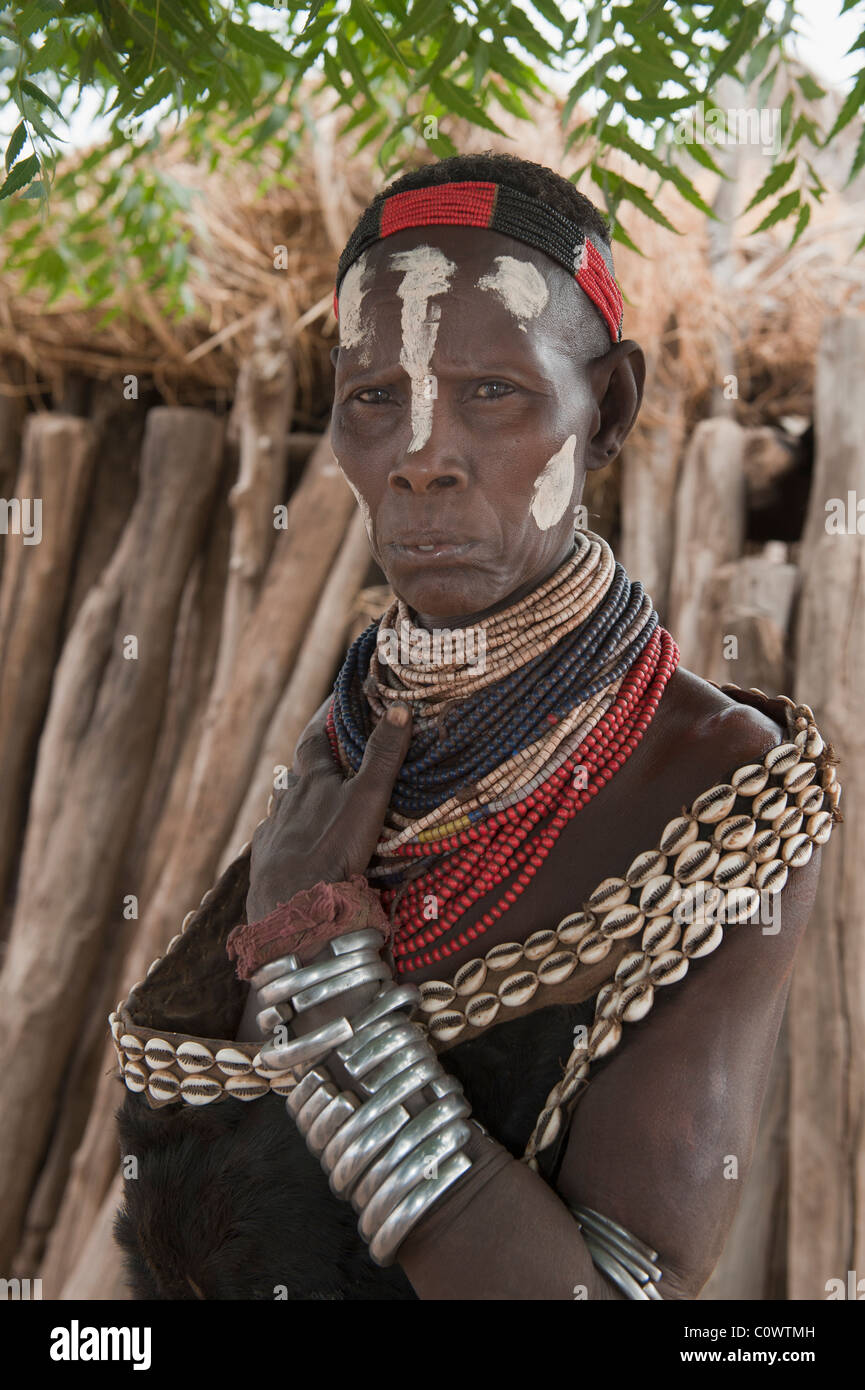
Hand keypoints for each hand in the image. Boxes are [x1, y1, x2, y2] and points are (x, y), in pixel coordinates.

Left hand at [246, 698, 412, 922]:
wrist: (291, 901)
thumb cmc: (331, 846)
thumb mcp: (367, 798)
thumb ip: (383, 756)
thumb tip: (400, 709)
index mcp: (313, 780)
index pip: (314, 739)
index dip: (323, 719)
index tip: (333, 705)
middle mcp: (288, 799)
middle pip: (296, 772)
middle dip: (309, 764)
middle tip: (324, 758)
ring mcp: (273, 829)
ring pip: (282, 804)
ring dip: (294, 798)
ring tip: (307, 798)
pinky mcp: (265, 857)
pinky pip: (273, 837)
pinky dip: (283, 832)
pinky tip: (288, 839)